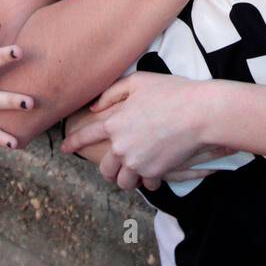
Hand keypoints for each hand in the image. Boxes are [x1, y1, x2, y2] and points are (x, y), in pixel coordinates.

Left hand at [61, 73, 217, 189]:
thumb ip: (112, 93)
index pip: (85, 136)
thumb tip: (94, 108)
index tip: (65, 149)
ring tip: (136, 172)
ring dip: (127, 178)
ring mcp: (137, 162)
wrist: (200, 113)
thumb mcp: (139, 81)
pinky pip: (146, 183)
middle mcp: (121, 146)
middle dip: (109, 169)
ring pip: (123, 181)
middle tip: (117, 166)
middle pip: (105, 168)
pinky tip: (156, 173)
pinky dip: (149, 180)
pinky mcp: (154, 172)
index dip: (73, 143)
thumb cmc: (172, 92)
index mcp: (114, 123)